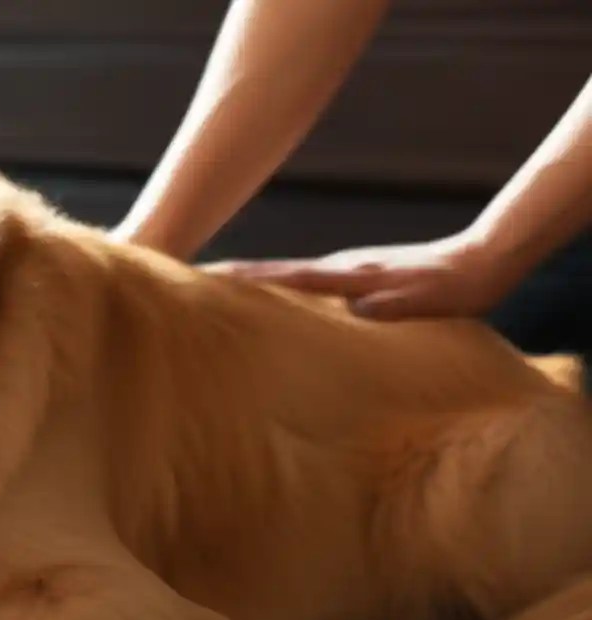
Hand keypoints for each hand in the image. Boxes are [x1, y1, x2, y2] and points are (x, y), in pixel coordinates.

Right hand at [205, 232, 523, 320]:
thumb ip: (389, 306)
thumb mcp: (423, 302)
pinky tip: (269, 298)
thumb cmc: (453, 289)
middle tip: (184, 285)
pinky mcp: (355, 276)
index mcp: (345, 276)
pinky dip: (278, 287)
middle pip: (271, 273)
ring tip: (212, 292)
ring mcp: (344, 269)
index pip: (281, 277)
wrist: (482, 262)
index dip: (240, 279)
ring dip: (249, 283)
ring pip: (285, 277)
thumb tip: (356, 310)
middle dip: (228, 279)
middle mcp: (337, 269)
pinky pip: (305, 283)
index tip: (199, 278)